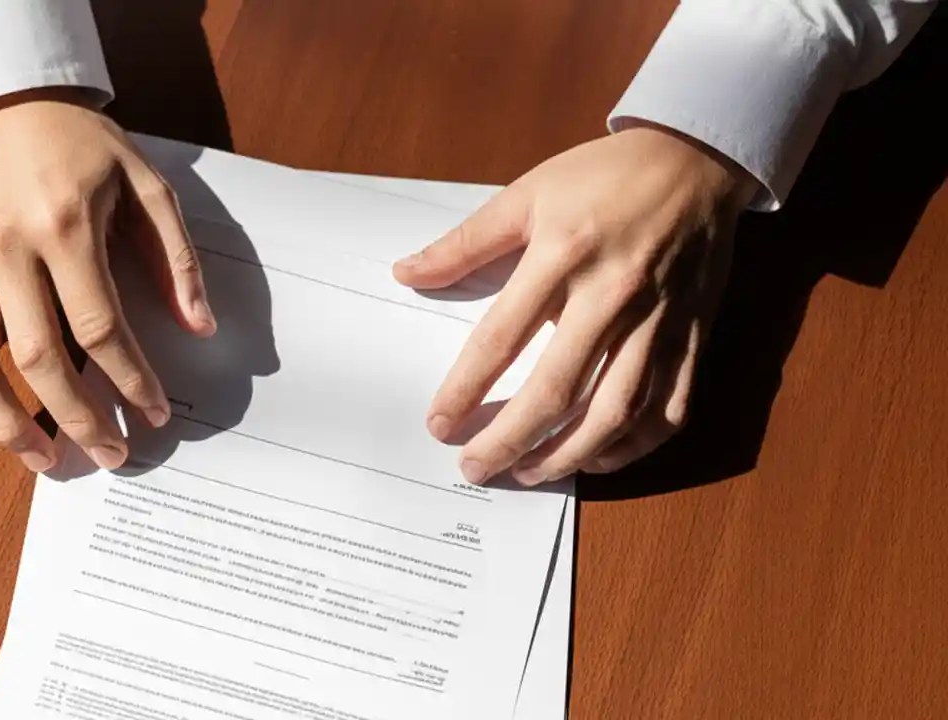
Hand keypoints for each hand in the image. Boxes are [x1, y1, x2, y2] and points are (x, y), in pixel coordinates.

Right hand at [0, 90, 215, 471]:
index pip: (100, 329)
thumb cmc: (82, 145)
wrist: (7, 100)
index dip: (131, 380)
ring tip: (43, 458)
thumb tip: (199, 327)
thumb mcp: (145, 183)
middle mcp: (5, 251)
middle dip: (79, 419)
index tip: (154, 413)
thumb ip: (175, 257)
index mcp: (64, 229)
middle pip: (38, 361)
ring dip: (6, 423)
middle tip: (111, 455)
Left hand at [394, 125, 753, 485]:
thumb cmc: (604, 178)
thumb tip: (406, 273)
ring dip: (568, 454)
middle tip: (475, 470)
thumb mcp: (527, 194)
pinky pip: (669, 409)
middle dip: (510, 439)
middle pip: (557, 389)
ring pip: (615, 411)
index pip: (501, 337)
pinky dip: (634, 446)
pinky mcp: (693, 336)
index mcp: (563, 254)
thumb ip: (466, 242)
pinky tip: (598, 459)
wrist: (698, 160)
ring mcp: (658, 321)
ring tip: (528, 473)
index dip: (466, 388)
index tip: (439, 425)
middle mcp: (612, 295)